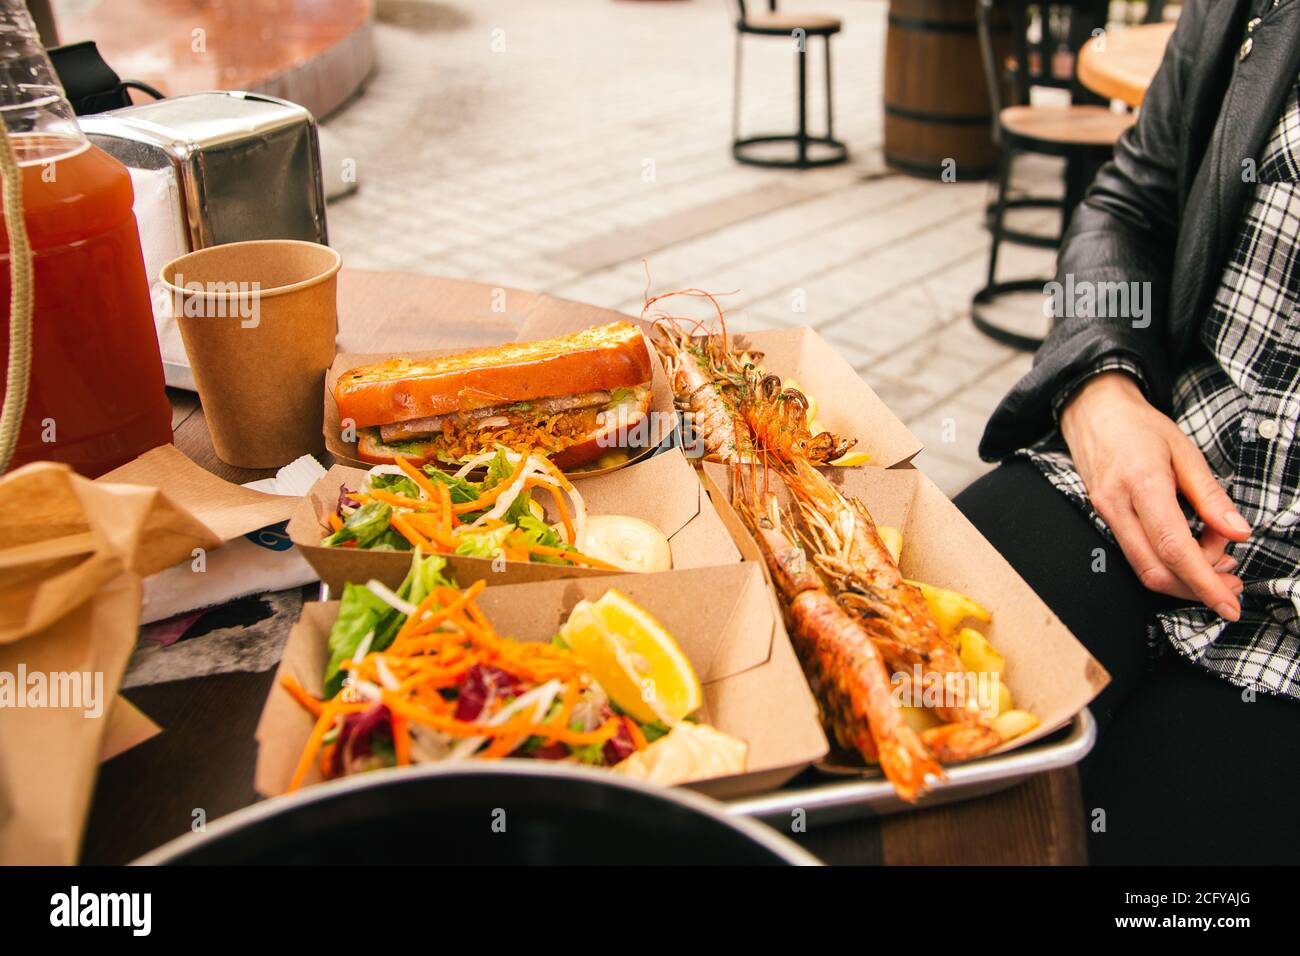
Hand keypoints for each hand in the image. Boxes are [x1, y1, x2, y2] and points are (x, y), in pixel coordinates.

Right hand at [1059, 371, 1250, 619]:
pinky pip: (1136, 555)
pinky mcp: (1104, 520)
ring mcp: (1105, 515)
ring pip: (1144, 569)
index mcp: (1142, 483)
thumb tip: (1237, 532)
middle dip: (1197, 587)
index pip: (1174, 547)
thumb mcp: (1186, 451)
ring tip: (1217, 563)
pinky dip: (1167, 563)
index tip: (1228, 602)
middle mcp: (1118, 506)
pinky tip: (1190, 552)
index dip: (1203, 582)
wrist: (1093, 412)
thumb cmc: (1138, 427)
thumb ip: (1211, 496)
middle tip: (1231, 581)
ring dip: (1184, 578)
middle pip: (1156, 570)